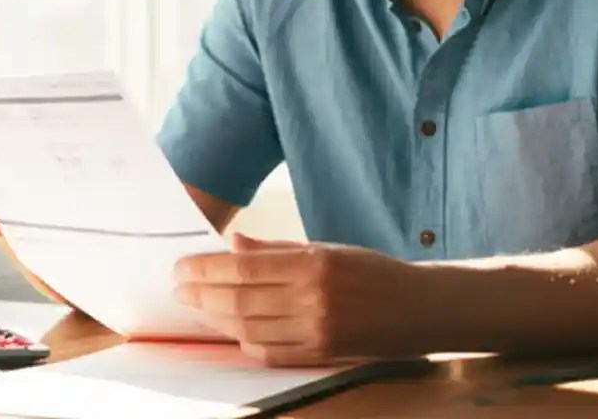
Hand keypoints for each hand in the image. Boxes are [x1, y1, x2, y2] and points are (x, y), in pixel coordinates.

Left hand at [174, 234, 425, 365]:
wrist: (418, 308)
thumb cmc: (372, 271)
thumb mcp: (328, 248)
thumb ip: (278, 248)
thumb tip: (233, 243)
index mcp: (314, 265)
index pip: (244, 267)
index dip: (206, 268)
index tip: (182, 266)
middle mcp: (313, 300)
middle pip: (239, 300)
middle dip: (201, 294)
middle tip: (179, 287)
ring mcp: (317, 331)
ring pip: (248, 328)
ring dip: (216, 318)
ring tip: (197, 306)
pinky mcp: (321, 354)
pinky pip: (270, 352)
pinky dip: (244, 341)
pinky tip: (231, 329)